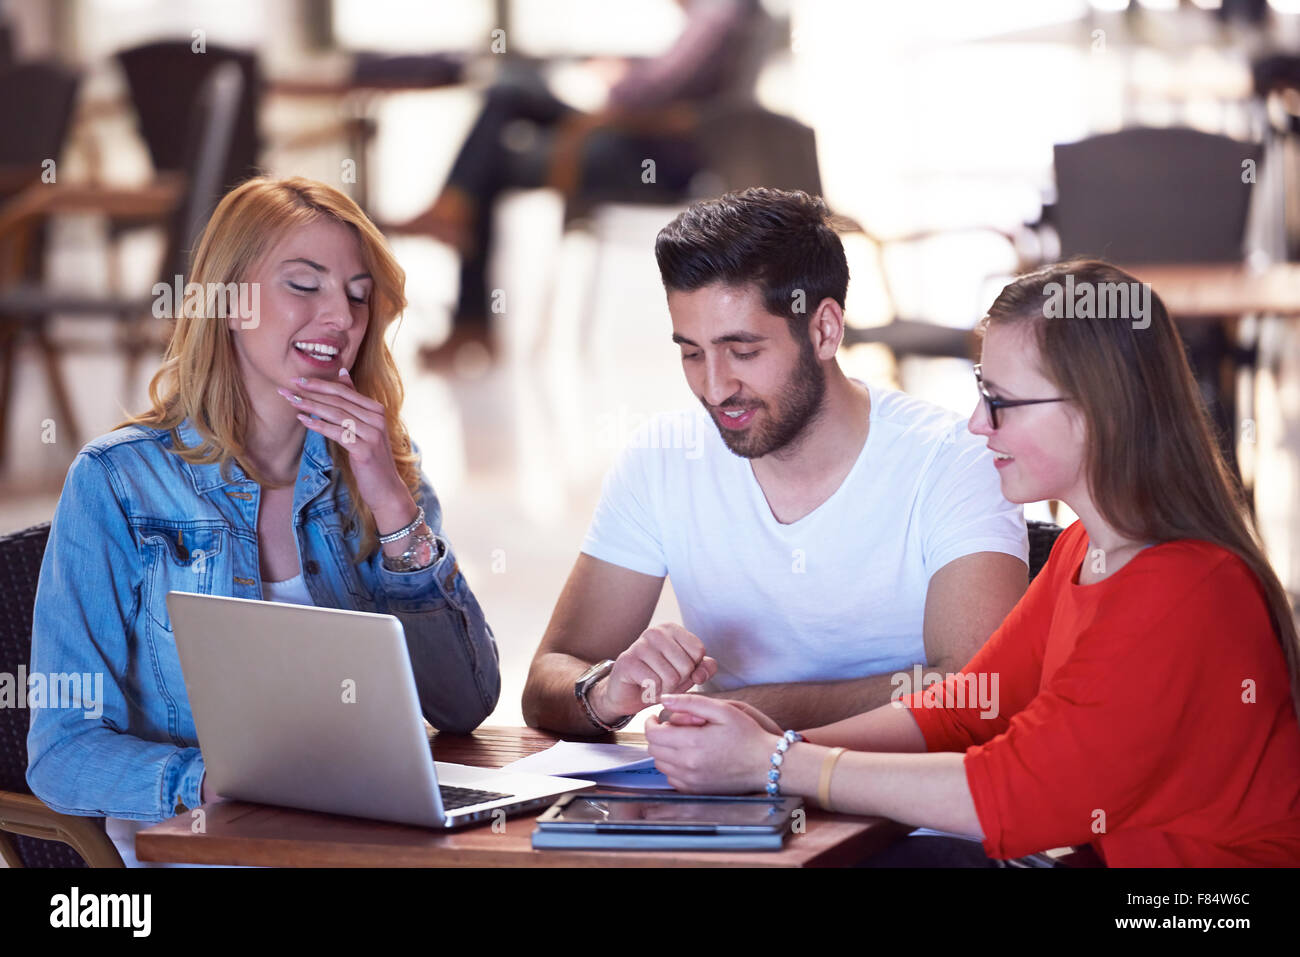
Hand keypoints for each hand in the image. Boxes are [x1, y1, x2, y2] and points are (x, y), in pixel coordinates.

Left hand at [279, 368, 407, 515]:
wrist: (386, 489)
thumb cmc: (371, 458)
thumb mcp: (364, 427)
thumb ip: (354, 402)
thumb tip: (342, 372)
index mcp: (376, 410)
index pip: (344, 391)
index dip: (320, 384)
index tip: (297, 380)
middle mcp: (377, 419)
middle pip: (339, 401)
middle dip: (311, 394)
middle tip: (287, 389)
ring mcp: (373, 434)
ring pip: (337, 415)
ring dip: (311, 407)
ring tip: (291, 402)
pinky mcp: (365, 450)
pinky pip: (338, 433)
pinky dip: (319, 425)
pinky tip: (303, 420)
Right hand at [591, 622, 716, 722]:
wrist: (628, 695)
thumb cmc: (660, 681)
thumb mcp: (688, 674)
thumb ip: (704, 668)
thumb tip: (700, 674)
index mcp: (671, 629)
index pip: (698, 651)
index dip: (692, 669)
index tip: (677, 671)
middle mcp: (655, 632)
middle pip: (686, 665)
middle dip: (679, 683)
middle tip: (664, 682)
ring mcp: (639, 645)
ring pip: (671, 677)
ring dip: (666, 691)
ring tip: (655, 686)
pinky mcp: (627, 661)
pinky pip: (654, 683)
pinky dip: (653, 693)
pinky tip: (645, 689)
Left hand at [645, 694, 777, 793]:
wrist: (766, 764)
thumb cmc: (747, 735)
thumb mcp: (723, 709)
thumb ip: (690, 702)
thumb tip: (664, 699)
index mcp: (692, 743)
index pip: (653, 734)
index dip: (650, 722)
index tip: (656, 717)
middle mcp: (688, 765)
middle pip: (653, 749)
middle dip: (657, 735)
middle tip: (672, 726)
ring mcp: (691, 781)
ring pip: (660, 765)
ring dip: (664, 751)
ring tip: (682, 740)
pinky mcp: (695, 791)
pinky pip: (672, 779)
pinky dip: (673, 767)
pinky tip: (688, 757)